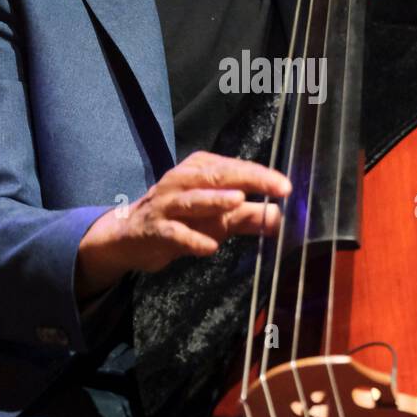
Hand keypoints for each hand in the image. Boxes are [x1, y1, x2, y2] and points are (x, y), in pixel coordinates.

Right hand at [76, 152, 291, 297]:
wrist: (130, 236)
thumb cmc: (180, 221)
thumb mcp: (218, 217)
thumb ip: (248, 217)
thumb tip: (280, 218)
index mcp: (199, 170)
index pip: (236, 169)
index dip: (263, 176)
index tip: (287, 187)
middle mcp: (182, 180)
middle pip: (218, 176)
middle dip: (250, 180)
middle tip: (277, 188)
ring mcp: (166, 204)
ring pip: (193, 199)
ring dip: (215, 200)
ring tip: (237, 201)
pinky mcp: (154, 229)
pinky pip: (174, 233)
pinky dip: (191, 239)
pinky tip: (210, 247)